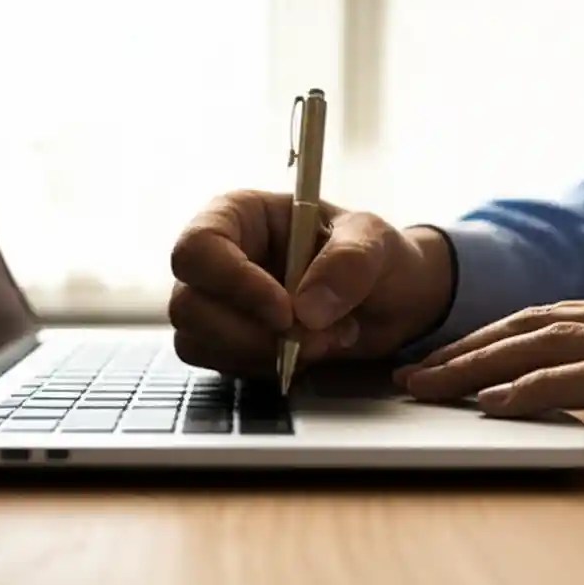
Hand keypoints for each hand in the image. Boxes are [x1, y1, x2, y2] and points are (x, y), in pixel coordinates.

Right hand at [169, 190, 452, 374]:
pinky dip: (265, 369)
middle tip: (316, 338)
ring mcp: (220, 304)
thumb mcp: (376, 242)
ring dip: (262, 354)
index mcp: (240, 215)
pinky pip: (222, 365)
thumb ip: (348, 263)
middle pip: (188, 304)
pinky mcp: (231, 342)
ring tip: (324, 342)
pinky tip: (307, 356)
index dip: (234, 284)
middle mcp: (220, 259)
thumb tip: (305, 310)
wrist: (395, 302)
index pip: (199, 248)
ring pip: (197, 340)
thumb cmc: (377, 254)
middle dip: (252, 333)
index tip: (285, 312)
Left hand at [396, 286, 583, 461]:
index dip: (497, 335)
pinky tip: (499, 402)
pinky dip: (538, 386)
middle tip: (411, 371)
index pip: (560, 315)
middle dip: (468, 346)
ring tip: (429, 387)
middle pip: (540, 321)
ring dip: (482, 364)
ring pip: (554, 340)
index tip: (449, 358)